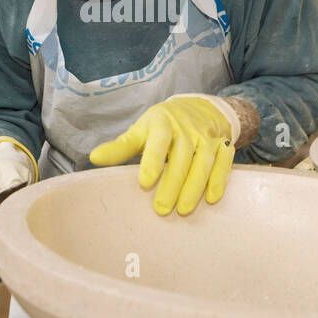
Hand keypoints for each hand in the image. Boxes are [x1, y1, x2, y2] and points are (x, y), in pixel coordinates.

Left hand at [89, 94, 238, 215]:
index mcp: (163, 124)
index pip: (159, 141)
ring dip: (195, 187)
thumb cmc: (163, 125)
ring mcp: (207, 138)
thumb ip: (120, 147)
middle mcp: (187, 130)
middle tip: (162, 208)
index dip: (152, 160)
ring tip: (184, 209)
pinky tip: (211, 199)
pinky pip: (223, 163)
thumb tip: (94, 158)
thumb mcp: (141, 131)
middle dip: (172, 183)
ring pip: (203, 162)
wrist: (200, 108)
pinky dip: (218, 181)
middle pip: (181, 157)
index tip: (145, 182)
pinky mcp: (224, 145)